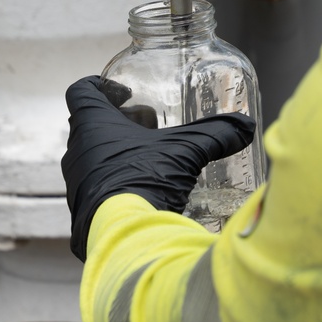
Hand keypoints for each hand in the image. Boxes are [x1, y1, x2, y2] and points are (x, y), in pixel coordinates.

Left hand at [61, 77, 256, 259]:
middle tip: (148, 127)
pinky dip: (115, 182)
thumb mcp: (187, 151)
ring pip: (92, 157)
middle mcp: (76, 151)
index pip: (81, 91)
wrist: (125, 237)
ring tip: (149, 159)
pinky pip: (96, 188)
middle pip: (89, 124)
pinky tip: (142, 191)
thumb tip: (245, 127)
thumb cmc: (146, 180)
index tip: (124, 92)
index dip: (99, 85)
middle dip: (118, 121)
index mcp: (91, 125)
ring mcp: (76, 183)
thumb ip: (216, 135)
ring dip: (117, 152)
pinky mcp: (81, 211)